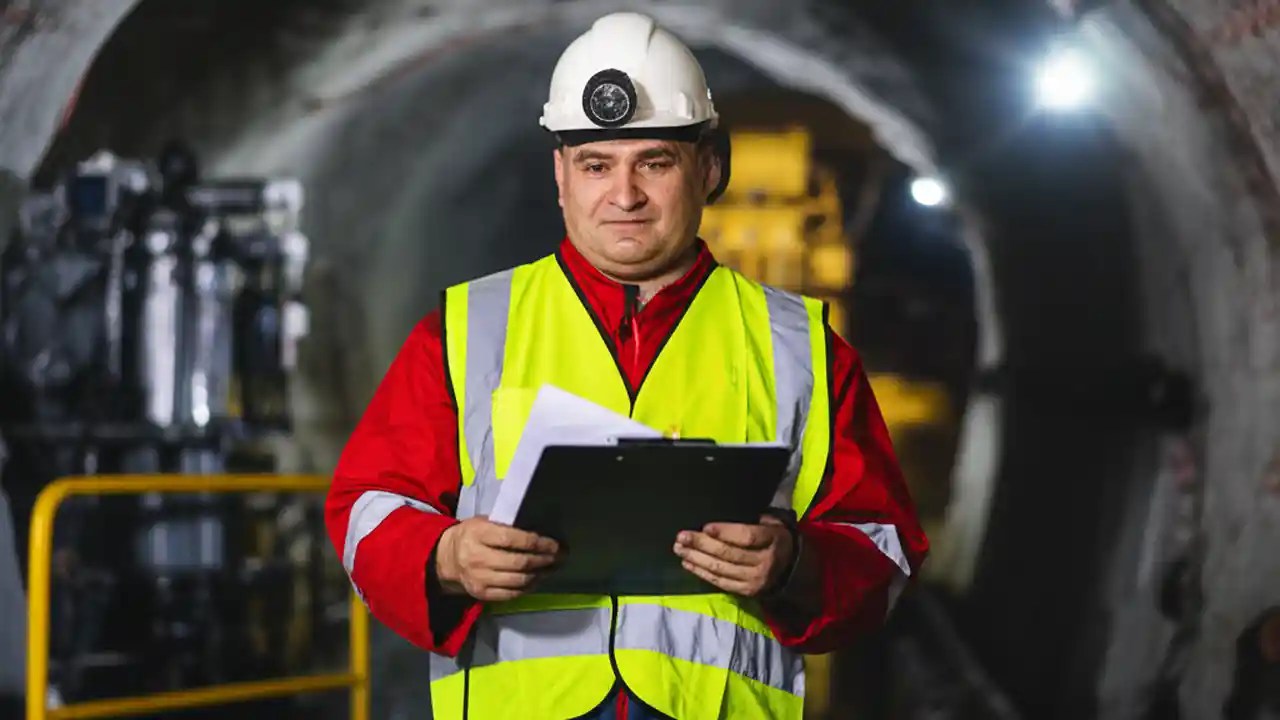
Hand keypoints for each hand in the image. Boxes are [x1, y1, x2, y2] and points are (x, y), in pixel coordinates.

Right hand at [435, 516, 561, 601]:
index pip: (513, 539)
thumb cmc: (472, 535)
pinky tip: (538, 579)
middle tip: (560, 556)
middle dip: (544, 560)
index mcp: (479, 534)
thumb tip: (539, 532)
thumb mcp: (483, 522)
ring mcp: (479, 579)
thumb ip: (506, 525)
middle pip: (519, 562)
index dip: (538, 542)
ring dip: (540, 575)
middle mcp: (478, 558)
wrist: (446, 558)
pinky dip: (528, 587)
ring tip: (553, 568)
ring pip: (518, 580)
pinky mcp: (481, 594)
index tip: (554, 544)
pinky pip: (511, 594)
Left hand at [673, 515, 794, 597]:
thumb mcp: (774, 523)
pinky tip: (688, 563)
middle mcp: (766, 561)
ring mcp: (756, 580)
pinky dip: (702, 573)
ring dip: (697, 559)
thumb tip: (726, 510)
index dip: (725, 532)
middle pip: (729, 553)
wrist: (794, 569)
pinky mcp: (747, 592)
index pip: (747, 537)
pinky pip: (721, 582)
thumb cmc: (776, 538)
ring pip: (721, 569)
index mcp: (773, 539)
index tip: (705, 527)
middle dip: (702, 544)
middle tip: (682, 537)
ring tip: (680, 549)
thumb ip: (755, 518)